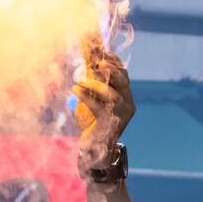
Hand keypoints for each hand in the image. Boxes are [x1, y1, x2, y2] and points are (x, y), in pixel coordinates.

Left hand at [73, 35, 134, 169]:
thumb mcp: (93, 98)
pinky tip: (75, 90)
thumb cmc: (93, 123)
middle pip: (124, 81)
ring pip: (112, 94)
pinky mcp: (111, 125)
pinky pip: (99, 107)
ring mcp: (121, 115)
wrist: (94, 150)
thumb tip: (86, 60)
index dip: (113, 61)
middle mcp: (128, 104)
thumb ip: (93, 82)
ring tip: (79, 80)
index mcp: (126, 96)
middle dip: (110, 69)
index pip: (123, 74)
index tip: (101, 51)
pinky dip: (86, 97)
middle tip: (97, 62)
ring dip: (94, 84)